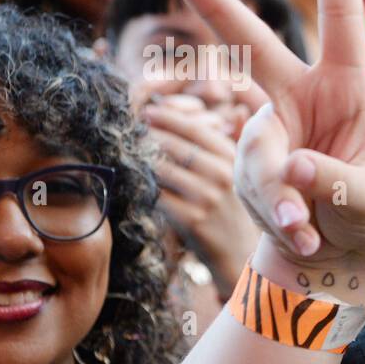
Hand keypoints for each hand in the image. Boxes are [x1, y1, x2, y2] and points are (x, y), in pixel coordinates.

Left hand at [141, 96, 261, 294]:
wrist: (240, 252)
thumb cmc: (230, 208)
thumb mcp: (234, 173)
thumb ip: (215, 146)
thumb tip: (190, 115)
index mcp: (233, 157)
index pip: (194, 128)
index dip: (166, 116)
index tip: (146, 111)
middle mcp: (223, 174)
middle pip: (174, 145)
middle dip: (146, 134)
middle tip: (127, 128)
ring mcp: (208, 197)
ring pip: (161, 168)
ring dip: (139, 158)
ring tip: (124, 151)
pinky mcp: (191, 219)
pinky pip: (156, 194)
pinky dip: (141, 185)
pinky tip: (131, 179)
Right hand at [164, 0, 364, 281]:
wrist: (339, 254)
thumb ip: (335, 182)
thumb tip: (290, 166)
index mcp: (348, 88)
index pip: (345, 23)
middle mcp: (302, 97)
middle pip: (252, 44)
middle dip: (212, 4)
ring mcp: (268, 128)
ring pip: (258, 152)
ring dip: (283, 199)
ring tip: (309, 231)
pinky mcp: (247, 164)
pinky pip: (255, 188)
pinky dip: (281, 220)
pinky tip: (306, 239)